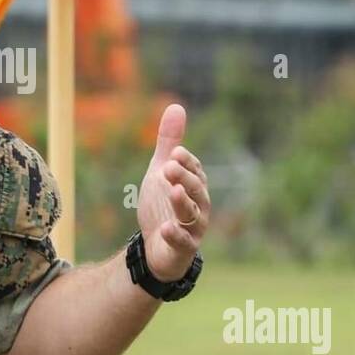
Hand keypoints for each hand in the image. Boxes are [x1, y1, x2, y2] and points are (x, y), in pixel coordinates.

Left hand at [135, 103, 209, 281]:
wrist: (156, 246)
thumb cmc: (163, 205)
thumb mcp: (161, 171)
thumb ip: (168, 142)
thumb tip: (176, 106)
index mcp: (194, 185)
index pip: (194, 170)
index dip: (186, 161)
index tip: (174, 151)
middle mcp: (198, 206)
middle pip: (196, 190)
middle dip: (184, 178)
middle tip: (168, 166)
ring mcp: (192, 228)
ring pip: (192, 214)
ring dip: (183, 203)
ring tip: (173, 191)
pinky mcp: (182, 248)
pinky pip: (183, 242)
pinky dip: (176, 236)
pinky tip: (166, 228)